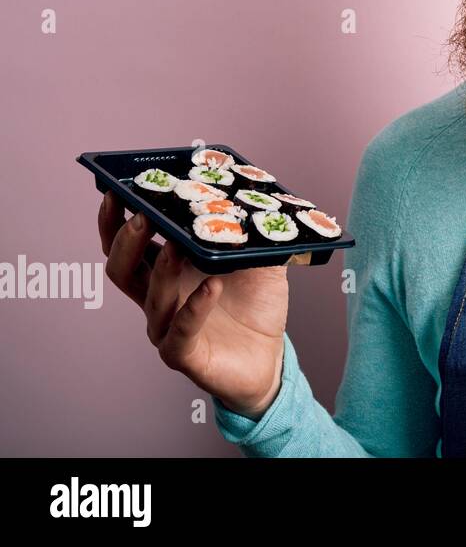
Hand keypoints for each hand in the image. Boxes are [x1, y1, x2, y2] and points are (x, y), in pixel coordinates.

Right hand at [98, 190, 289, 418]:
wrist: (269, 356)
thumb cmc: (255, 305)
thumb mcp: (259, 260)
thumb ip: (252, 232)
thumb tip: (256, 195)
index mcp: (167, 271)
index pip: (128, 244)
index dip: (115, 220)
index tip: (117, 191)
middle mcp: (159, 298)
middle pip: (122, 269)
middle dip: (128, 240)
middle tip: (144, 215)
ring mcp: (167, 328)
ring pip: (150, 298)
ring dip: (163, 269)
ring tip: (178, 246)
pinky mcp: (185, 355)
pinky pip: (180, 332)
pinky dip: (194, 307)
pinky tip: (212, 286)